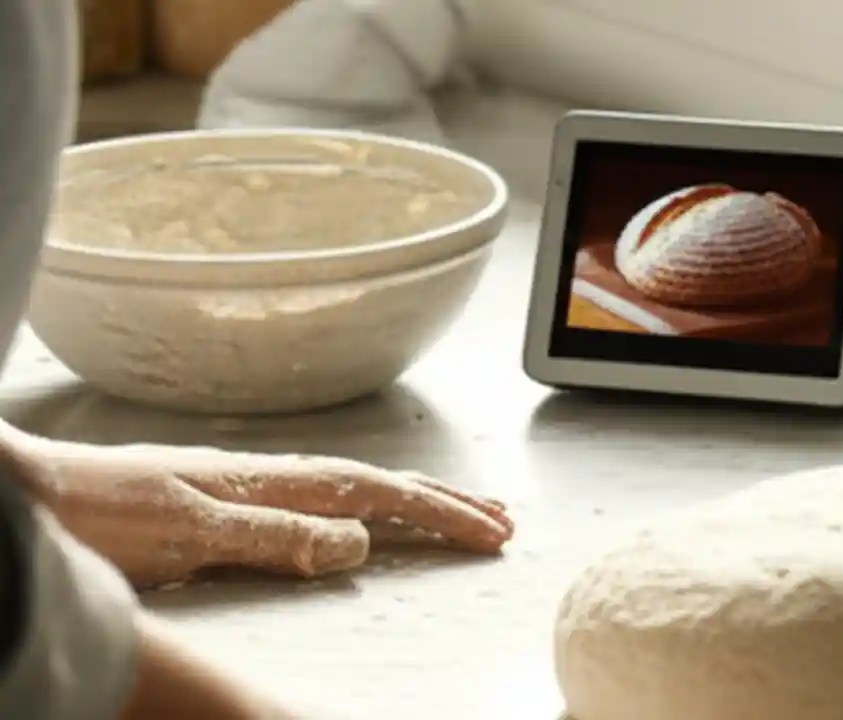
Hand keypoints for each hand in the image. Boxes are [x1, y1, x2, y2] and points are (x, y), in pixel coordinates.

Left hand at [0, 421, 513, 587]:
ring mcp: (251, 486)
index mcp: (270, 483)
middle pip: (377, 485)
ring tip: (459, 509)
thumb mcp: (190, 531)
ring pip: (354, 490)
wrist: (36, 491)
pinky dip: (366, 506)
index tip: (491, 532)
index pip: (376, 495)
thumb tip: (358, 540)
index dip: (438, 514)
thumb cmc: (103, 512)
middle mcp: (269, 478)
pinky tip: (367, 514)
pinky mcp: (230, 501)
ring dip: (414, 501)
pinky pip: (322, 500)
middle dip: (443, 502)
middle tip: (501, 519)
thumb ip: (275, 534)